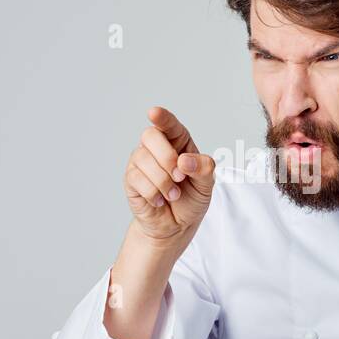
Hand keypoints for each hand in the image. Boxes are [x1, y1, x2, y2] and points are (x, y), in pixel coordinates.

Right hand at [124, 106, 216, 244]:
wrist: (177, 225)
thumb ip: (204, 168)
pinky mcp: (131, 180)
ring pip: (144, 159)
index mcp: (178, 142)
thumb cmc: (191, 198)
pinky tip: (160, 200)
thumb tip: (184, 160)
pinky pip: (137, 179)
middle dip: (167, 157)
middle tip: (180, 177)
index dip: (162, 117)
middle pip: (151, 136)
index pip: (168, 124)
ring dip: (163, 181)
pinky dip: (154, 193)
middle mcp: (156, 148)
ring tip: (173, 194)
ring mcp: (141, 162)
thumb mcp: (206, 184)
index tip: (154, 113)